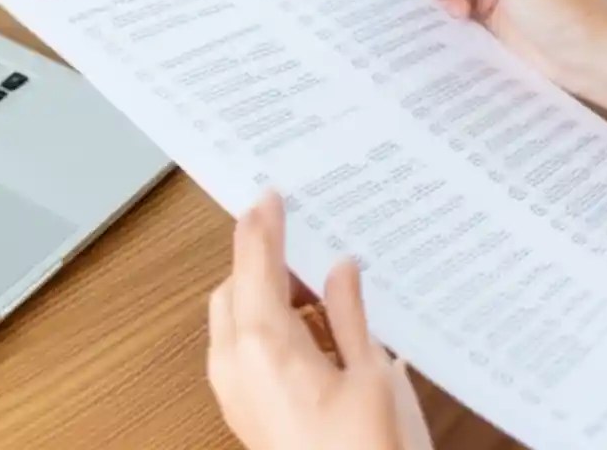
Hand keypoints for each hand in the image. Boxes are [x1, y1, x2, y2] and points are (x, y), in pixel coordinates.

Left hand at [207, 192, 430, 449]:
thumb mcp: (374, 376)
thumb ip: (351, 315)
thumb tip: (341, 269)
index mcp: (264, 343)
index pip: (253, 261)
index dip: (261, 223)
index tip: (268, 194)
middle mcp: (233, 363)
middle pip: (235, 287)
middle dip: (265, 263)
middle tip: (313, 249)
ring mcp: (232, 391)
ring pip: (236, 319)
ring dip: (268, 298)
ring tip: (326, 297)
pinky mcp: (242, 411)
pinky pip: (242, 351)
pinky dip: (267, 329)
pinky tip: (318, 336)